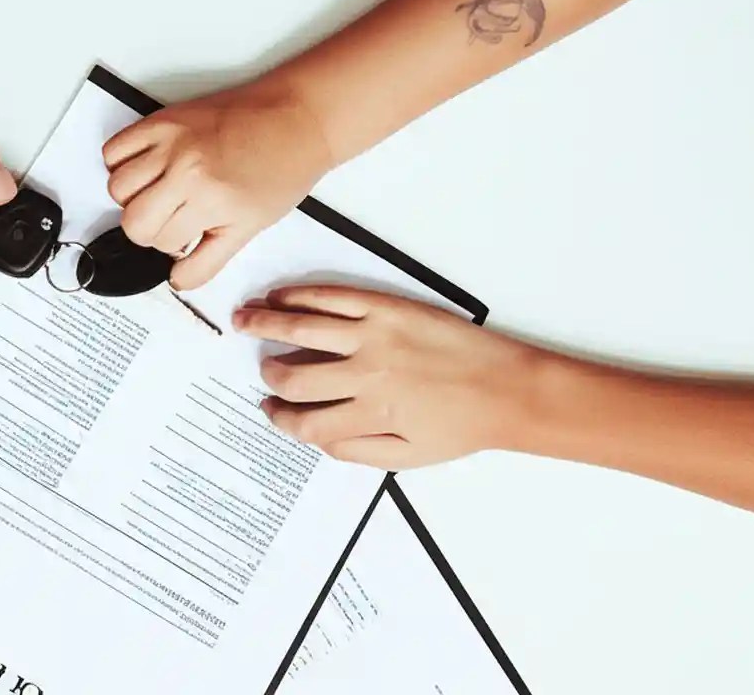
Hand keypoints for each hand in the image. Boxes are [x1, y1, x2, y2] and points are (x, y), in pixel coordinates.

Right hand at [102, 79, 331, 289]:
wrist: (295, 118)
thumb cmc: (281, 168)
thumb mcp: (249, 228)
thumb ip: (208, 261)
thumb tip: (178, 281)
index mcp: (209, 200)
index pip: (160, 243)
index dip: (172, 245)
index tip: (184, 236)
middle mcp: (185, 169)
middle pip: (132, 221)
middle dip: (148, 229)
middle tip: (170, 219)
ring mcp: (170, 142)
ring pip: (117, 187)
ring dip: (133, 198)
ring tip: (160, 193)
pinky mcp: (162, 119)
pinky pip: (114, 149)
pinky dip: (120, 163)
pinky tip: (146, 168)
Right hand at [231, 285, 542, 469]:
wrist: (510, 389)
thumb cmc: (463, 424)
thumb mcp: (409, 456)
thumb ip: (356, 451)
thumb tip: (314, 439)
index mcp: (371, 414)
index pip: (306, 421)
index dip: (281, 418)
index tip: (272, 410)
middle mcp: (367, 373)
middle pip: (294, 375)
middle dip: (269, 375)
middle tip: (261, 370)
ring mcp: (375, 334)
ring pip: (301, 327)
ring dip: (264, 323)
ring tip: (243, 319)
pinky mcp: (387, 307)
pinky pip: (331, 297)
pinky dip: (299, 296)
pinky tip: (281, 298)